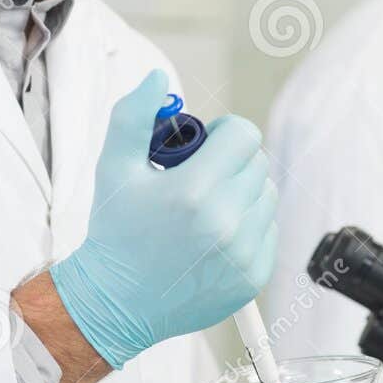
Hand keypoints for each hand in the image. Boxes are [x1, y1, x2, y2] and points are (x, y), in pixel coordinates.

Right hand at [49, 70, 276, 367]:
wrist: (116, 302)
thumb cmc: (115, 232)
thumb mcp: (114, 167)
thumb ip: (134, 115)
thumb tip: (157, 80)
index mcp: (194, 191)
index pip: (244, 135)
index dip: (224, 133)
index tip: (203, 146)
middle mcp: (226, 223)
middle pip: (257, 163)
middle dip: (230, 161)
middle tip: (198, 177)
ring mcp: (244, 253)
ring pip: (266, 195)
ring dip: (242, 192)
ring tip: (205, 208)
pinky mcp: (254, 276)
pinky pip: (268, 230)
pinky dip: (247, 226)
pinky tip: (213, 236)